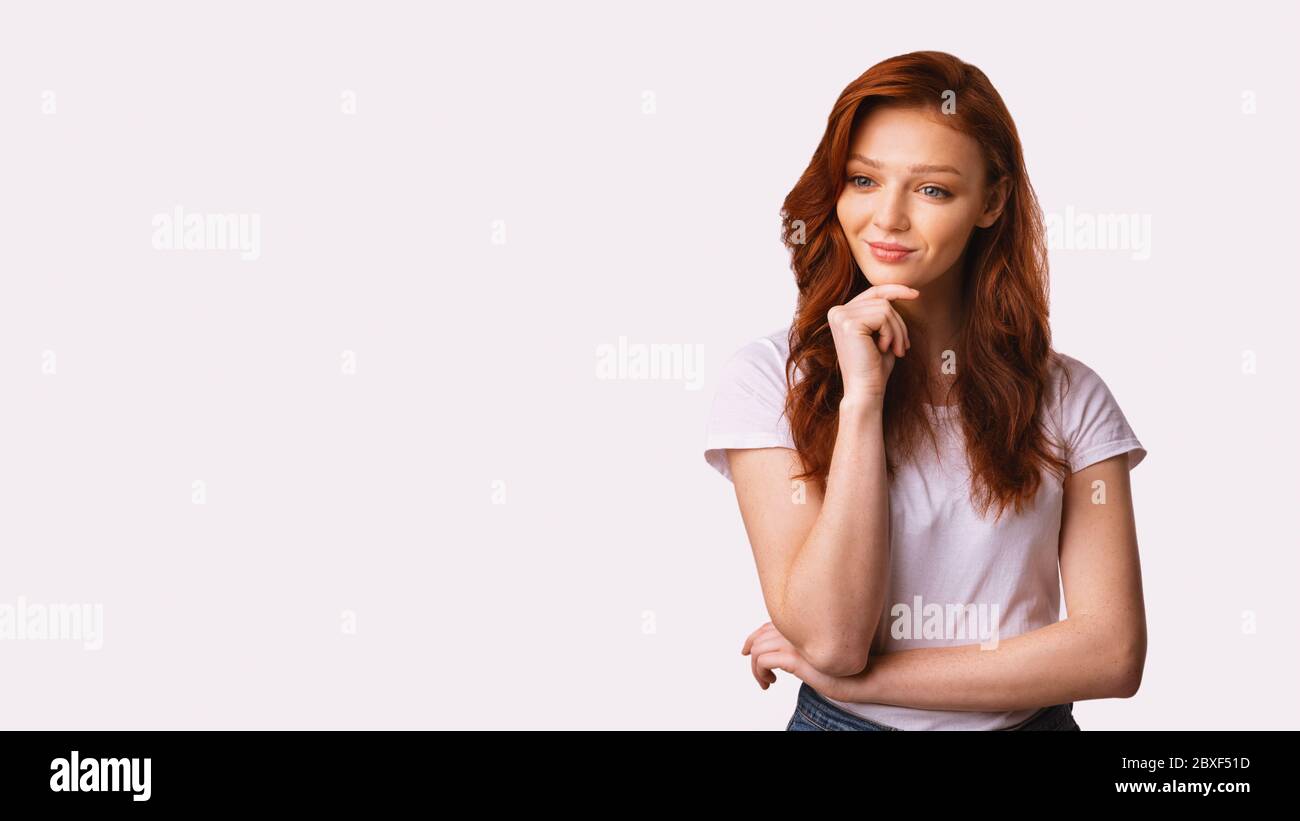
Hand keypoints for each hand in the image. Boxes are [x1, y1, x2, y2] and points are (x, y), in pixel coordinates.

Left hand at [740, 621, 852, 700]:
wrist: (862, 677)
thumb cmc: (842, 668)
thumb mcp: (815, 655)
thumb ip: (799, 648)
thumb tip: (780, 655)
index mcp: (801, 626)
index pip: (767, 626)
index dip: (753, 637)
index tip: (746, 651)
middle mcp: (796, 630)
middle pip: (759, 637)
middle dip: (751, 655)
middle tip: (758, 674)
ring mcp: (795, 642)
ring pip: (757, 650)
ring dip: (756, 669)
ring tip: (767, 682)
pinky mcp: (795, 657)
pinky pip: (763, 660)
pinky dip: (760, 672)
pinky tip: (771, 682)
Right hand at [827, 284, 918, 399]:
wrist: (865, 390)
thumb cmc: (875, 367)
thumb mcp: (881, 334)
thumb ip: (883, 314)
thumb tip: (901, 291)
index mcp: (841, 313)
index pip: (873, 292)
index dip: (895, 290)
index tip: (916, 294)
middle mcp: (837, 312)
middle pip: (882, 301)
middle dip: (899, 325)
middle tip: (902, 348)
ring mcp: (840, 316)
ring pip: (885, 308)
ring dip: (897, 331)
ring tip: (895, 350)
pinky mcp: (848, 323)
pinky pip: (883, 316)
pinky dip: (891, 334)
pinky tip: (883, 349)